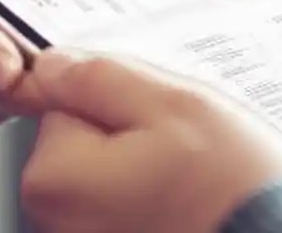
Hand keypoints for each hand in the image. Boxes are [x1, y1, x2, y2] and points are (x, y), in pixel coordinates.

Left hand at [21, 51, 281, 232]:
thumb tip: (51, 65)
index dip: (117, 98)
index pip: (64, 103)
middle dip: (130, 133)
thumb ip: (99, 77)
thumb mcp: (172, 105)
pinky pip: (129, 205)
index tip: (156, 117)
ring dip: (148, 167)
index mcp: (52, 178)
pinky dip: (157, 199)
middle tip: (183, 148)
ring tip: (194, 179)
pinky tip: (193, 203)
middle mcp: (55, 219)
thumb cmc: (230, 191)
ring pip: (111, 173)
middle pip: (84, 141)